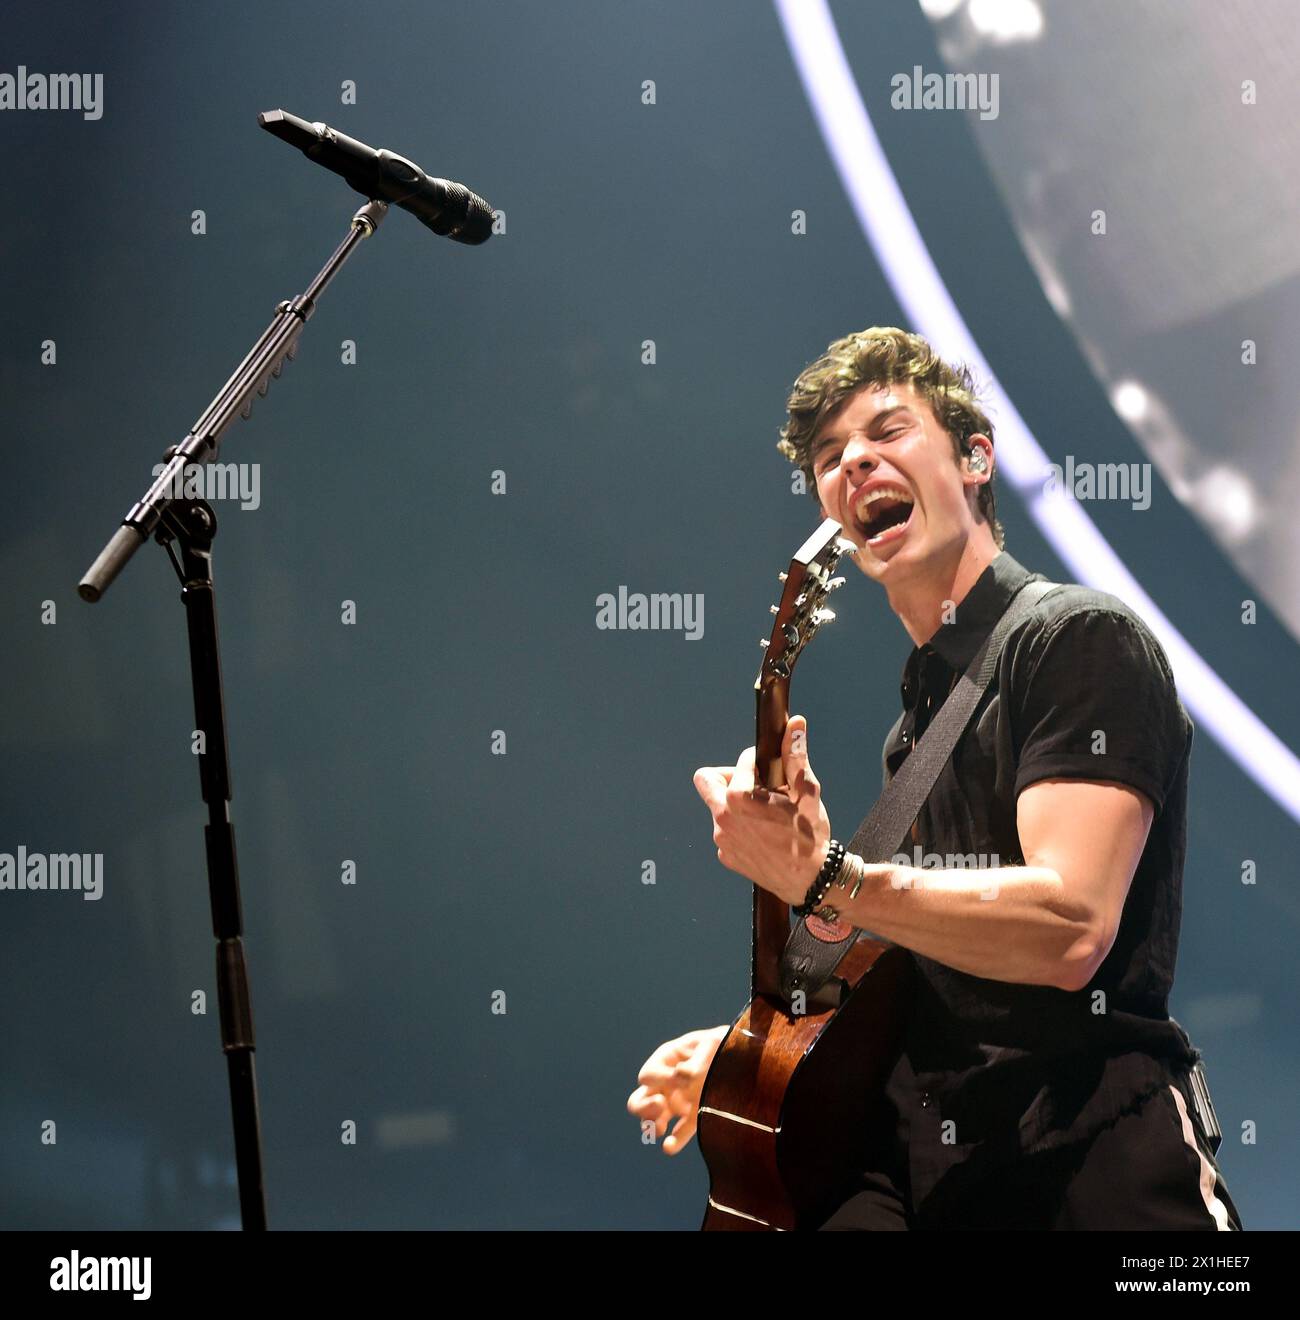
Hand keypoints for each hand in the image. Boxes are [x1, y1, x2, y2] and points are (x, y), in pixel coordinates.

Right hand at [626, 1025, 728, 1154]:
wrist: (749, 1057)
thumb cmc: (726, 1044)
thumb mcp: (713, 1045)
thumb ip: (696, 1062)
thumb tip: (679, 1077)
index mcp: (668, 1059)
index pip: (649, 1075)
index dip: (659, 1079)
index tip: (679, 1079)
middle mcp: (667, 1081)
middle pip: (640, 1099)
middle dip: (643, 1107)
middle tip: (659, 1105)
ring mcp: (678, 1100)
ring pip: (653, 1119)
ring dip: (652, 1125)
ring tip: (660, 1128)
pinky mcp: (694, 1116)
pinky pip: (679, 1132)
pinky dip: (674, 1141)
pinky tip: (670, 1147)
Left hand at [692, 714, 830, 905]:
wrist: (813, 881)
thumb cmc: (811, 835)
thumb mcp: (806, 792)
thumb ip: (795, 756)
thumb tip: (795, 724)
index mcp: (739, 798)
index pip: (741, 762)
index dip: (759, 761)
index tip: (772, 770)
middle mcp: (722, 818)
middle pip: (707, 780)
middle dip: (727, 776)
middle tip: (754, 784)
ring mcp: (721, 839)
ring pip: (719, 807)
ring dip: (738, 804)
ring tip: (767, 815)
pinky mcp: (725, 856)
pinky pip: (726, 831)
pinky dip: (741, 827)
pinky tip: (764, 834)